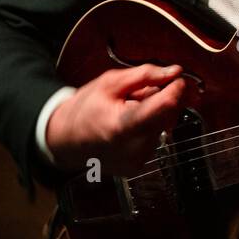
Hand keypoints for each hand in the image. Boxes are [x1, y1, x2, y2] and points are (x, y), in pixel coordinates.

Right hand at [46, 63, 190, 175]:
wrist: (63, 140)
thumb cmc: (83, 110)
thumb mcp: (110, 83)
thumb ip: (145, 75)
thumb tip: (173, 72)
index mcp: (123, 126)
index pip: (166, 105)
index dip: (176, 88)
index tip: (175, 78)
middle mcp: (133, 148)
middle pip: (167, 115)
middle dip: (162, 99)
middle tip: (140, 93)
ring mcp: (137, 160)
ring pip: (163, 126)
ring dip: (155, 114)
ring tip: (129, 110)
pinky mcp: (138, 166)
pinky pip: (155, 139)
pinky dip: (149, 127)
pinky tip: (130, 125)